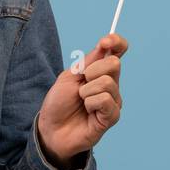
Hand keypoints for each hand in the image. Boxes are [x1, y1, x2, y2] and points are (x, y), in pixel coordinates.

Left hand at [35, 33, 128, 169]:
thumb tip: (106, 44)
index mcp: (101, 71)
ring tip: (81, 102)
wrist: (51, 128)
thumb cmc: (59, 102)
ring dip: (87, 91)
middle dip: (92, 71)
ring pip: (107, 83)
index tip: (105, 41)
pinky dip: (91, 103)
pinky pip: (106, 100)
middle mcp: (111, 84)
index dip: (116, 42)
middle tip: (81, 84)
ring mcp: (113, 100)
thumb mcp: (69, 76)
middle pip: (114, 63)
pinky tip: (87, 111)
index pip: (118, 51)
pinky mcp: (112, 117)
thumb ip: (88, 61)